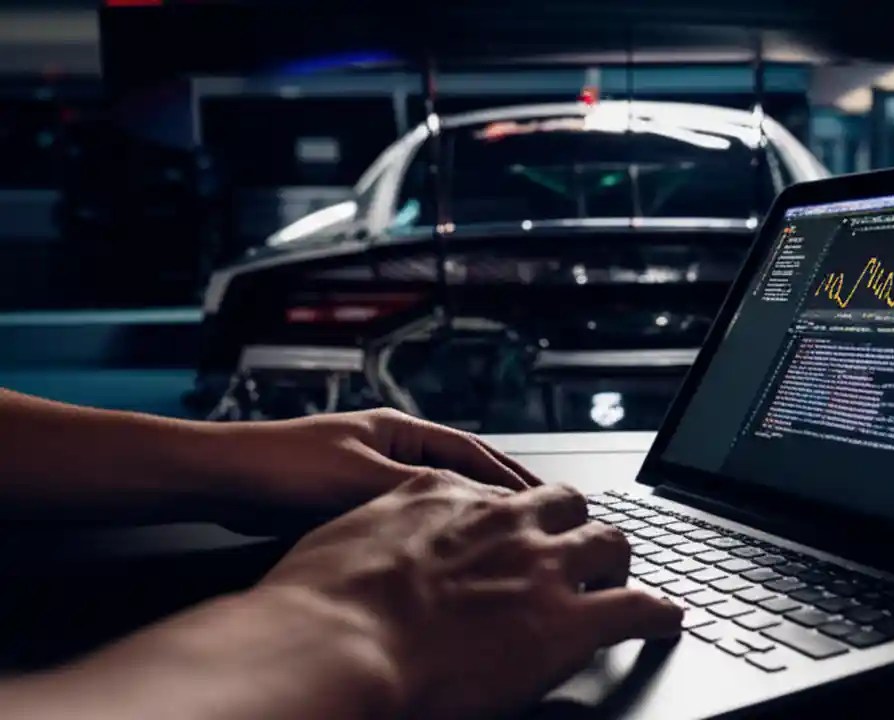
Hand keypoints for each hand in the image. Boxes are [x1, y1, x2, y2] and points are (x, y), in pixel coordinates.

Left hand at [213, 408, 541, 524]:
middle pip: (458, 470)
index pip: (471, 450)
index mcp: (398, 430)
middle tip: (532, 517)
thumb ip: (419, 490)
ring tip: (497, 537)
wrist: (224, 478)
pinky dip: (431, 530)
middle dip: (495, 493)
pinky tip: (440, 553)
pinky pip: (406, 515)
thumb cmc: (283, 467)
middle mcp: (388, 447)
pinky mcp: (348, 499)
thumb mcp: (362, 479)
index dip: (509, 474)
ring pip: (433, 495)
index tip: (541, 496)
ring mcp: (368, 471)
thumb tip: (472, 504)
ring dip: (463, 513)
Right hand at [257, 473, 682, 719]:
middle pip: (564, 506)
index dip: (515, 519)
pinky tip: (668, 619)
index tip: (518, 534)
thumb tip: (371, 558)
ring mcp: (540, 564)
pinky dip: (658, 612)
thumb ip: (375, 537)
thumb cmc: (317, 607)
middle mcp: (502, 519)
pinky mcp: (569, 616)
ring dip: (617, 563)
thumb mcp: (339, 542)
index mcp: (443, 495)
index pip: (498, 494)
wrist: (335, 645)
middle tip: (578, 553)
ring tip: (624, 581)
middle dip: (575, 528)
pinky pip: (636, 606)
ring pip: (608, 543)